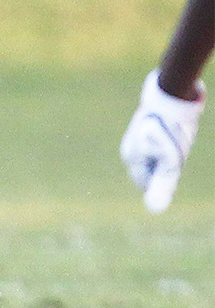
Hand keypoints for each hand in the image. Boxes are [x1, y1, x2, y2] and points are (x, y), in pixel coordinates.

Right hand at [121, 69, 202, 211]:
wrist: (172, 97)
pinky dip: (165, 146)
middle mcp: (129, 148)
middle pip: (149, 171)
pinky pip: (155, 146)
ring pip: (153, 159)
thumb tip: (154, 209)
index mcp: (131, 157)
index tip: (176, 164)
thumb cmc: (172, 132)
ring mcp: (135, 138)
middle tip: (178, 152)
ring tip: (176, 141)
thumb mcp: (171, 163)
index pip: (145, 183)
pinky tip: (173, 134)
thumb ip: (162, 185)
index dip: (164, 179)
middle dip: (164, 168)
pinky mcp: (144, 129)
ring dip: (165, 156)